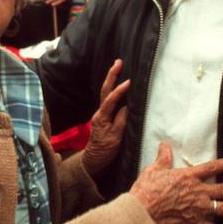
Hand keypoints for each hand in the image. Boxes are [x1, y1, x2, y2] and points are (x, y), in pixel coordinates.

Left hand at [82, 59, 128, 177]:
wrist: (93, 161)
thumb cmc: (104, 151)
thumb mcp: (114, 139)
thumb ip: (120, 122)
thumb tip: (126, 107)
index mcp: (102, 118)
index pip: (110, 100)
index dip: (119, 90)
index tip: (129, 82)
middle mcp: (100, 113)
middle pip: (105, 91)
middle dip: (111, 76)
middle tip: (118, 62)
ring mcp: (101, 114)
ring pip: (106, 93)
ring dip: (112, 80)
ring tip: (118, 67)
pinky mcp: (104, 117)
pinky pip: (109, 99)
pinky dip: (113, 89)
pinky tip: (118, 85)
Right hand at [130, 143, 222, 223]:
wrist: (142, 213)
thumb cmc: (146, 190)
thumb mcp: (154, 170)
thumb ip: (163, 158)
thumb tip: (164, 145)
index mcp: (189, 177)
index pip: (214, 167)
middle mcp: (197, 192)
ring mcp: (197, 209)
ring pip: (222, 210)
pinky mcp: (192, 223)